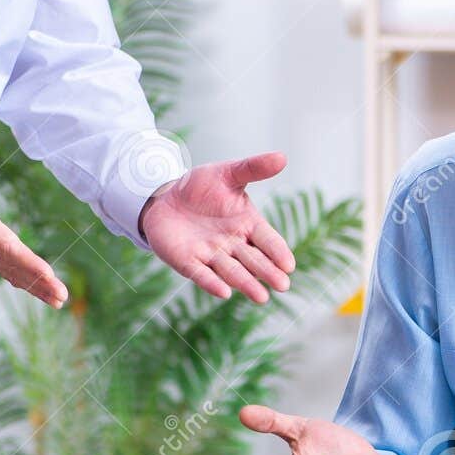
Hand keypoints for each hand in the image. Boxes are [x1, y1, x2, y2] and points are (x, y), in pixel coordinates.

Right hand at [0, 140, 66, 306]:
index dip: (24, 259)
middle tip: (61, 296)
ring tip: (59, 299)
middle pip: (10, 263)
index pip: (2, 243)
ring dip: (34, 287)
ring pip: (9, 271)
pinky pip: (6, 271)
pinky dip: (25, 282)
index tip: (46, 272)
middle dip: (35, 281)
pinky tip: (43, 292)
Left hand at [140, 152, 295, 303]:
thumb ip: (253, 168)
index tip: (289, 265)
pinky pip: (201, 274)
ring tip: (261, 297)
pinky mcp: (188, 262)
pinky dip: (212, 283)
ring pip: (232, 271)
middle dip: (267, 272)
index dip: (278, 252)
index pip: (267, 240)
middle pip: (254, 260)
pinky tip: (224, 293)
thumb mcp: (227, 173)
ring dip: (246, 284)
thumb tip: (283, 157)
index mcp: (247, 223)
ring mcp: (210, 254)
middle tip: (282, 285)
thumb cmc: (201, 186)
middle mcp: (232, 243)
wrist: (165, 196)